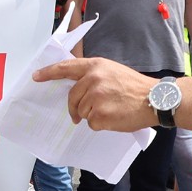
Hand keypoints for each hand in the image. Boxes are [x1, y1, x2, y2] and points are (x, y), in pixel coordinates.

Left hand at [33, 57, 156, 131]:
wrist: (155, 99)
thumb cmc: (135, 87)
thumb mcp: (112, 71)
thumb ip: (93, 76)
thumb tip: (75, 89)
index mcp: (95, 66)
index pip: (65, 68)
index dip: (49, 72)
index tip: (36, 77)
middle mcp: (92, 80)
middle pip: (72, 97)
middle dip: (76, 107)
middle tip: (84, 112)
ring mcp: (95, 98)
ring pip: (81, 112)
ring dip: (92, 115)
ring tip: (111, 109)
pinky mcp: (99, 115)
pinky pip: (91, 123)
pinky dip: (100, 124)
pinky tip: (114, 117)